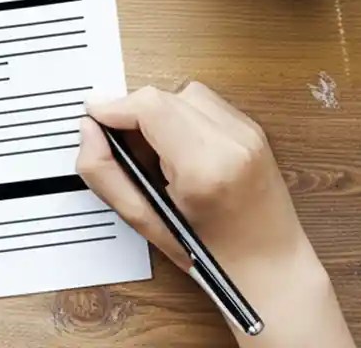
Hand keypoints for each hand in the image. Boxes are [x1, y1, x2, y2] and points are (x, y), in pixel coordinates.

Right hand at [77, 83, 353, 346]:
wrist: (271, 266)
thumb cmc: (214, 255)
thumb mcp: (147, 223)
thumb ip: (107, 175)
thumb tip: (89, 132)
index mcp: (205, 166)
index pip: (149, 105)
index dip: (115, 107)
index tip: (96, 119)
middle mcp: (232, 140)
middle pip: (163, 95)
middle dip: (134, 113)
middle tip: (125, 148)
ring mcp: (248, 132)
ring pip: (183, 93)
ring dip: (161, 113)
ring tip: (158, 152)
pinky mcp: (254, 129)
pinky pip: (206, 103)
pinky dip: (184, 118)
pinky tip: (183, 150)